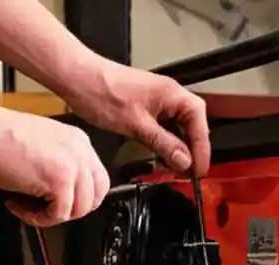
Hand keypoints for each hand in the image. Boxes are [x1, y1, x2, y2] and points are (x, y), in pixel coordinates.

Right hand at [0, 106, 110, 227]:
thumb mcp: (42, 147)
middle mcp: (81, 152)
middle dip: (69, 210)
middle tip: (43, 207)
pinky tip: (17, 203)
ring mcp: (73, 166)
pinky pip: (59, 215)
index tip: (56, 201)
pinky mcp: (60, 180)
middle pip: (93, 198)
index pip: (97, 182)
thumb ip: (60, 166)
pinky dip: (37, 217)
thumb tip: (63, 193)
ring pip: (78, 210)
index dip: (76, 198)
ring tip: (24, 204)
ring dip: (49, 215)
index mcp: (79, 142)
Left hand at [64, 60, 210, 176]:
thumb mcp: (136, 125)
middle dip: (191, 152)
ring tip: (172, 168)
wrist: (77, 78)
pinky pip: (164, 127)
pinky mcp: (146, 106)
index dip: (201, 152)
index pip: (200, 127)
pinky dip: (164, 143)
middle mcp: (170, 95)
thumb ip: (164, 144)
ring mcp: (158, 100)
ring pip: (178, 129)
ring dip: (177, 149)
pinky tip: (159, 155)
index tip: (198, 172)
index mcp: (174, 95)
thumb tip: (184, 161)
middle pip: (193, 128)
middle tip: (187, 173)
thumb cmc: (101, 91)